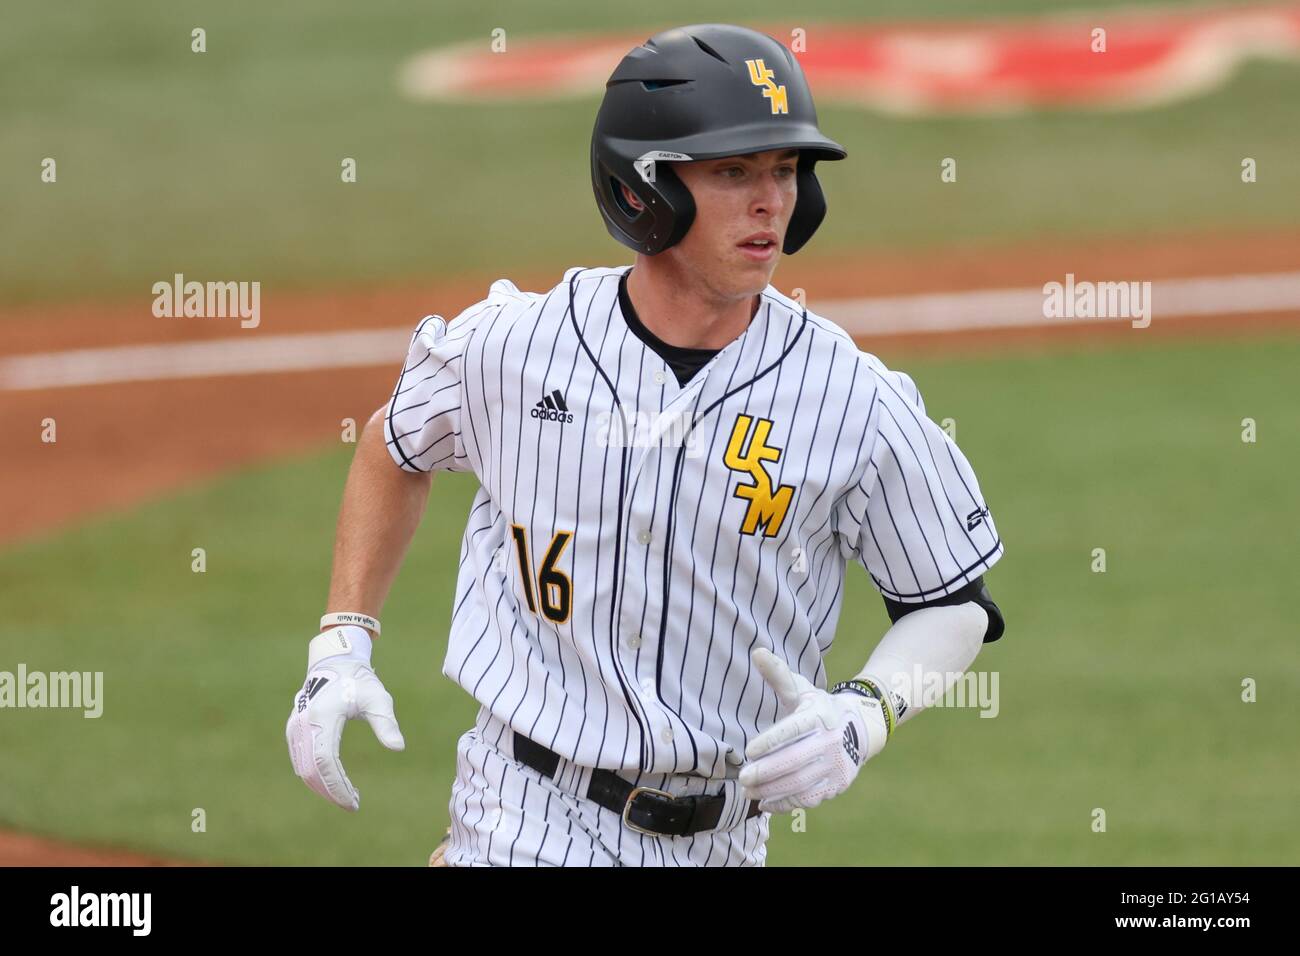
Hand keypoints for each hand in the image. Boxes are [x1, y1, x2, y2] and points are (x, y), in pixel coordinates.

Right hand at [285, 626, 404, 810]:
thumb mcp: (377, 697)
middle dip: (330, 791)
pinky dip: (315, 775)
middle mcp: (303, 724)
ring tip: (348, 796)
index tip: (353, 802)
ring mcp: (294, 727)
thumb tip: (398, 747)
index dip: (337, 786)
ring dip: (322, 786)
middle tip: (352, 804)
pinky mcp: (293, 730)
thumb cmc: (359, 681)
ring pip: (303, 768)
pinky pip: (301, 760)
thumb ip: (386, 722)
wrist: (334, 662)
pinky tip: (335, 782)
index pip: (325, 762)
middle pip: (311, 771)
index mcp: (322, 717)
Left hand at [739, 648, 887, 812]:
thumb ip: (778, 674)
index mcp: (819, 716)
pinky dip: (786, 803)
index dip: (771, 741)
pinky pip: (810, 798)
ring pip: (801, 783)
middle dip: (767, 772)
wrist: (861, 728)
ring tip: (748, 790)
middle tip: (743, 777)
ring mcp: (836, 765)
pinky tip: (765, 802)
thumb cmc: (820, 708)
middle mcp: (830, 741)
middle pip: (796, 761)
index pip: (794, 730)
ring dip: (772, 790)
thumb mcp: (802, 688)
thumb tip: (756, 652)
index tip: (748, 751)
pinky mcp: (838, 784)